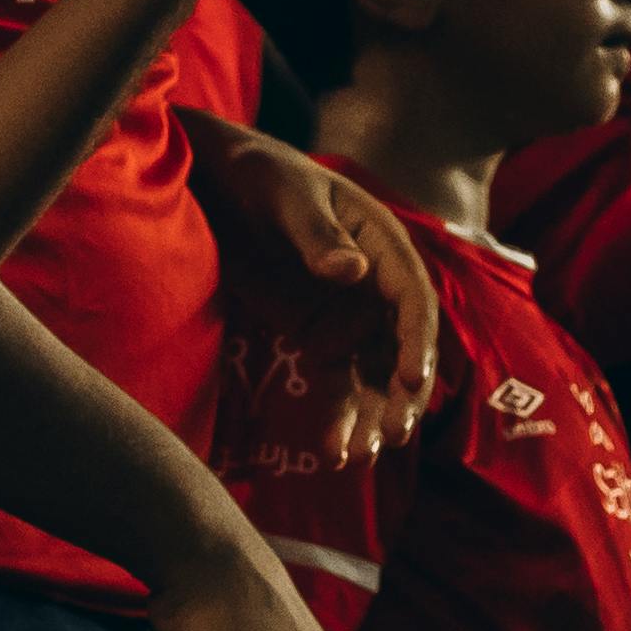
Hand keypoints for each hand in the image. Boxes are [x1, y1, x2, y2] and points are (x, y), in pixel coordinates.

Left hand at [199, 121, 445, 449]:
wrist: (214, 181)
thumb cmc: (258, 174)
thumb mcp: (285, 196)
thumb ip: (317, 233)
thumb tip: (354, 272)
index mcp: (382, 243)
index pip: (412, 298)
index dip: (416, 341)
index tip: (410, 381)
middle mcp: (376, 284)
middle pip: (402, 346)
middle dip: (400, 394)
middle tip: (392, 434)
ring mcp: (350, 314)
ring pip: (377, 375)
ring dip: (373, 416)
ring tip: (359, 456)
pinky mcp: (320, 336)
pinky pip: (342, 383)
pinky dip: (342, 418)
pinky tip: (336, 454)